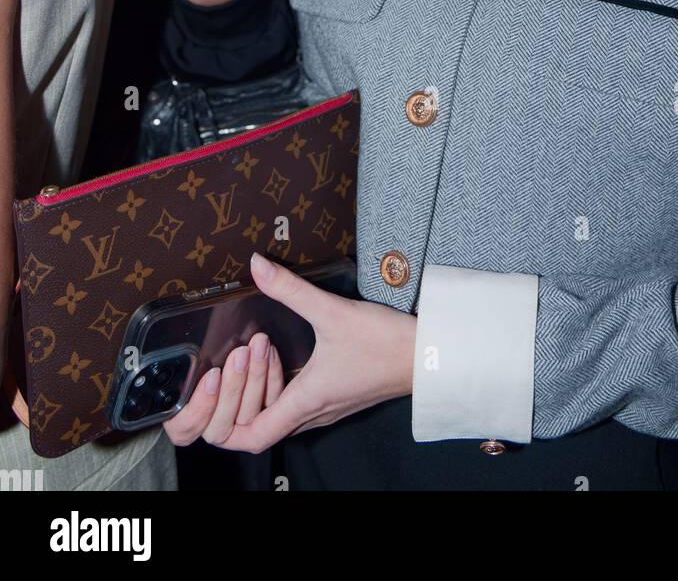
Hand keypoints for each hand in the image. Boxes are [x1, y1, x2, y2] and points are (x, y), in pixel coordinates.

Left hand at [163, 252, 416, 453]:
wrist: (429, 354)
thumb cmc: (386, 342)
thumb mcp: (332, 310)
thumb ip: (290, 289)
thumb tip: (256, 266)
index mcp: (306, 401)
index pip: (249, 437)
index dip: (226, 418)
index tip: (224, 382)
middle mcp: (314, 413)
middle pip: (259, 426)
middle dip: (241, 393)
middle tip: (244, 353)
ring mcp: (327, 409)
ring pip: (279, 417)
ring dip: (262, 388)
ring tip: (262, 349)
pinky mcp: (338, 398)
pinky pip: (297, 407)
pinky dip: (281, 386)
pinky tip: (285, 355)